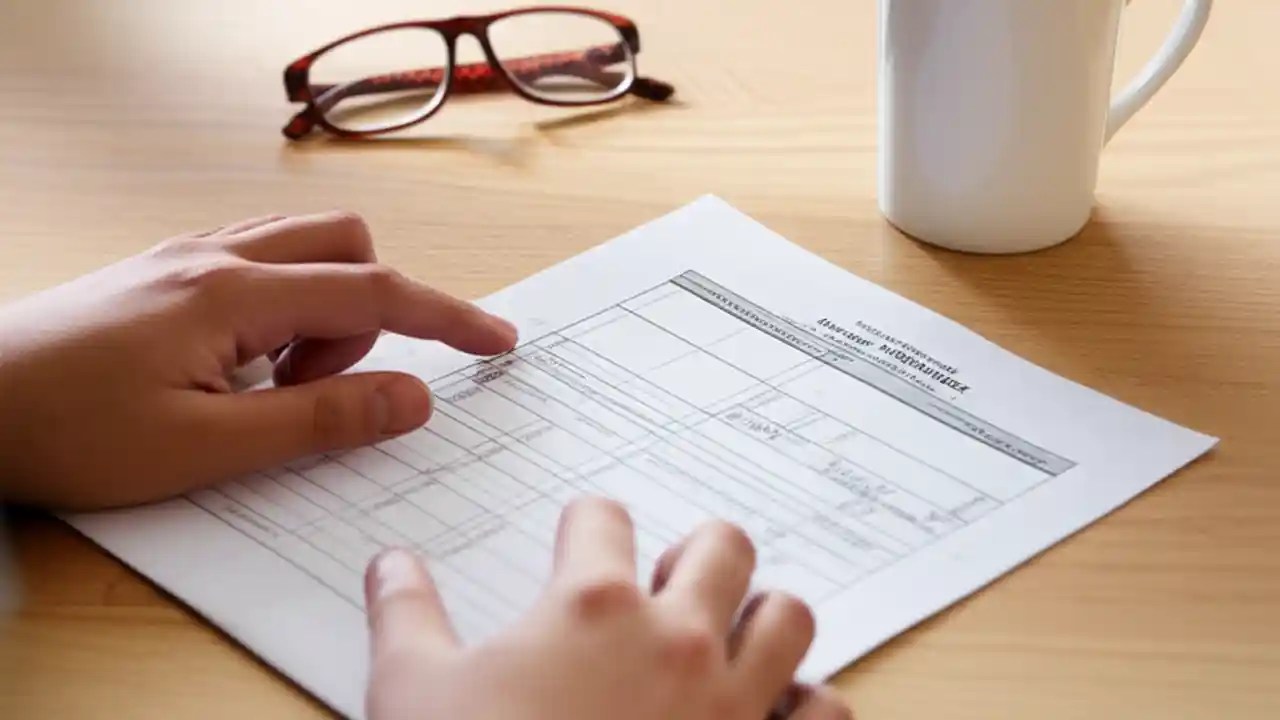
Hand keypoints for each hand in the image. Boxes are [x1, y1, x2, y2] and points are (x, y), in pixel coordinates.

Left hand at [0, 212, 516, 508]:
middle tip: (322, 389)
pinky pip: (256, 260)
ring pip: (301, 249)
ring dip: (319, 312)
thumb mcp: (206, 449)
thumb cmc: (67, 433)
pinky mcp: (162, 270)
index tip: (498, 342)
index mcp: (232, 296)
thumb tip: (416, 397)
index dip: (446, 317)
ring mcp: (184, 256)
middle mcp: (214, 257)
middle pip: (345, 246)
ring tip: (269, 385)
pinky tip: (240, 360)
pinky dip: (281, 304)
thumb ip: (320, 421)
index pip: (373, 292)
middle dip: (367, 314)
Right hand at [363, 497, 852, 719]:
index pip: (602, 518)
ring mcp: (731, 700)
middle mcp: (676, 640)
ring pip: (788, 616)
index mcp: (592, 609)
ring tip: (726, 639)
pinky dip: (805, 706)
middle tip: (668, 585)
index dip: (586, 524)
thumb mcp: (413, 692)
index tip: (580, 540)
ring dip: (762, 618)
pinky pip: (824, 710)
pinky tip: (768, 715)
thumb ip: (404, 614)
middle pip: (722, 546)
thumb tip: (390, 564)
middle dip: (697, 554)